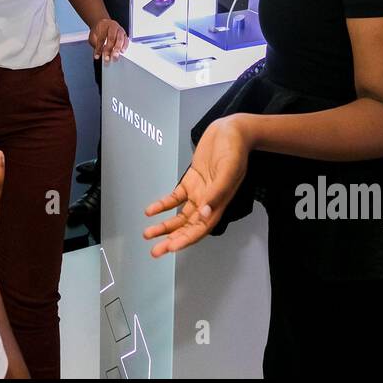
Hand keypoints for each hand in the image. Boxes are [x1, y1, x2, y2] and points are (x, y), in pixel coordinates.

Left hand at [89, 17, 127, 61]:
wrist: (104, 24)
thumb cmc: (99, 30)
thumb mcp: (93, 36)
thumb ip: (95, 44)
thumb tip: (98, 54)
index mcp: (103, 25)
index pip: (101, 38)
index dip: (99, 48)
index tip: (97, 55)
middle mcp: (113, 26)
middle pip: (111, 38)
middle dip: (109, 49)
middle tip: (107, 58)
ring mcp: (120, 30)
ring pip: (120, 39)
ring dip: (117, 49)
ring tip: (115, 56)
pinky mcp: (124, 34)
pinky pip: (126, 40)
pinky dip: (125, 46)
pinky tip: (122, 52)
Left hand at [143, 115, 250, 256]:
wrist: (232, 130)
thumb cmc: (234, 150)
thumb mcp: (229, 170)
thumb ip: (217, 193)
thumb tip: (205, 214)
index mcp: (219, 204)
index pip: (201, 228)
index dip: (187, 240)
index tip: (172, 248)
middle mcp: (208, 202)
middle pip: (188, 227)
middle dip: (172, 240)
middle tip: (155, 251)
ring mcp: (199, 192)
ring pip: (179, 216)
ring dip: (164, 226)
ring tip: (148, 234)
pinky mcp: (191, 181)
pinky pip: (175, 198)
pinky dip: (163, 205)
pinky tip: (151, 210)